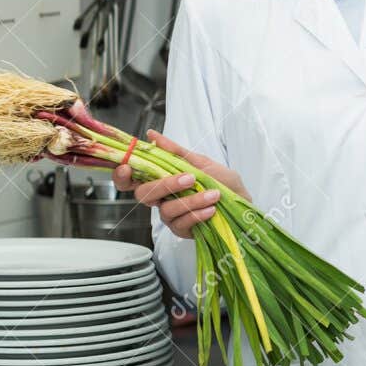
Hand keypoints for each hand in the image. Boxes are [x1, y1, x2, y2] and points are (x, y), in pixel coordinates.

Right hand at [112, 130, 250, 240]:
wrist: (243, 202)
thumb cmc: (222, 182)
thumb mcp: (202, 162)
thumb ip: (176, 152)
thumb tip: (152, 135)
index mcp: (161, 179)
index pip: (131, 180)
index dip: (121, 176)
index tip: (127, 167)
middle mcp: (161, 199)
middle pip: (143, 194)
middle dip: (165, 185)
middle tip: (189, 178)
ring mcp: (170, 216)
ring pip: (166, 209)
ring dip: (191, 200)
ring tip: (214, 194)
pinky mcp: (181, 230)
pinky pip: (181, 223)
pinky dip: (197, 214)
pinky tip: (211, 209)